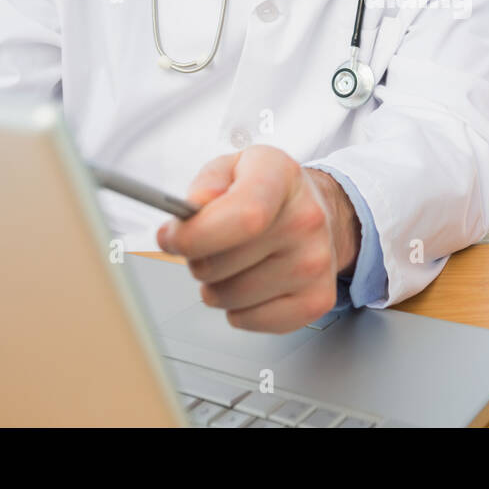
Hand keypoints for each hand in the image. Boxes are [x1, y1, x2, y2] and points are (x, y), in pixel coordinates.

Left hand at [156, 145, 359, 333]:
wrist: (316, 213)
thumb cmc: (267, 194)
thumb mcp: (232, 167)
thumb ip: (207, 182)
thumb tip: (194, 207)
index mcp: (281, 176)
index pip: (243, 215)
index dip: (195, 235)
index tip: (170, 238)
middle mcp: (307, 220)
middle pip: (220, 264)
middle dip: (198, 259)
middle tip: (213, 244)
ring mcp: (315, 264)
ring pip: (228, 298)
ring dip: (217, 286)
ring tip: (236, 263)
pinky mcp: (317, 300)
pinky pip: (247, 321)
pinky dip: (239, 309)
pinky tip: (254, 284)